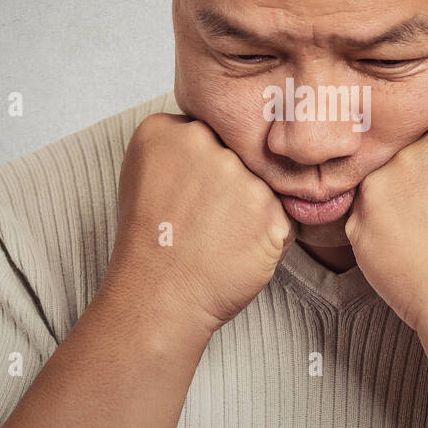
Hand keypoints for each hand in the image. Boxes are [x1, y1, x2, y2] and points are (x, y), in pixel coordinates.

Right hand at [104, 113, 297, 337]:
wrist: (158, 297)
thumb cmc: (149, 244)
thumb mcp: (143, 176)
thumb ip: (178, 145)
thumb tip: (217, 138)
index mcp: (165, 130)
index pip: (210, 129)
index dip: (207, 162)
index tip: (195, 188)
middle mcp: (203, 143)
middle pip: (240, 152)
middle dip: (232, 182)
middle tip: (209, 216)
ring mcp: (241, 175)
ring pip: (264, 181)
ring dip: (253, 207)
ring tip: (223, 236)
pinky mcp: (271, 210)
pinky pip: (284, 213)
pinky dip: (269, 234)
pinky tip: (240, 248)